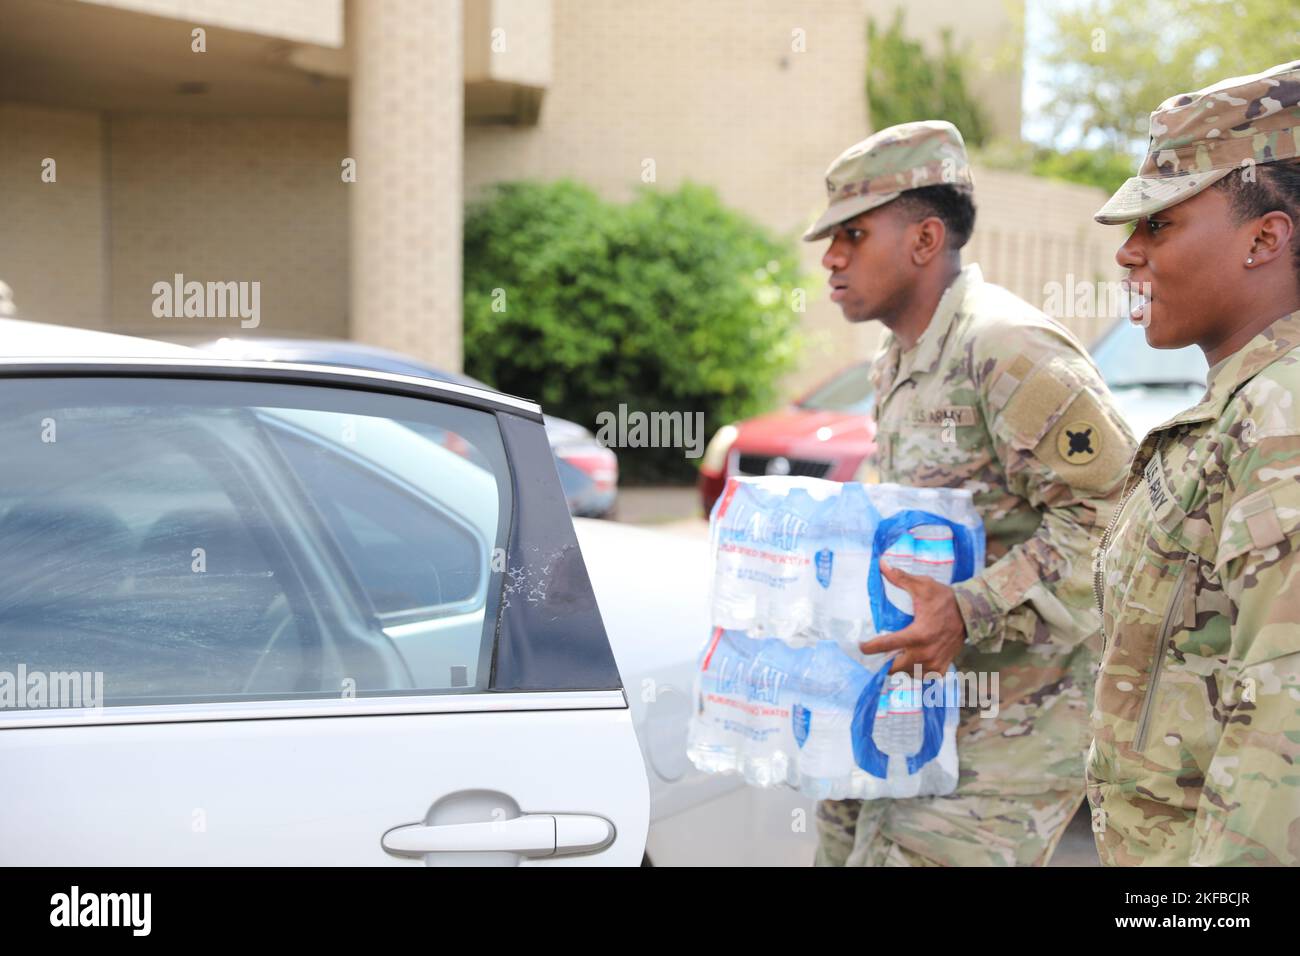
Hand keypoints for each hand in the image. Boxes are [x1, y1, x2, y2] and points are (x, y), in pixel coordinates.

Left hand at [858, 560, 966, 674]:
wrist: (972, 613)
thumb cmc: (946, 599)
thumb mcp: (923, 586)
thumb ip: (901, 578)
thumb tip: (881, 564)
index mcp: (918, 635)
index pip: (886, 646)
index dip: (870, 648)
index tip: (861, 646)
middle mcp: (925, 653)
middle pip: (894, 667)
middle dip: (883, 662)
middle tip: (877, 653)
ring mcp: (934, 663)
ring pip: (907, 673)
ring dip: (899, 666)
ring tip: (894, 655)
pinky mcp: (941, 668)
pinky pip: (922, 676)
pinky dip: (914, 671)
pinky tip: (911, 660)